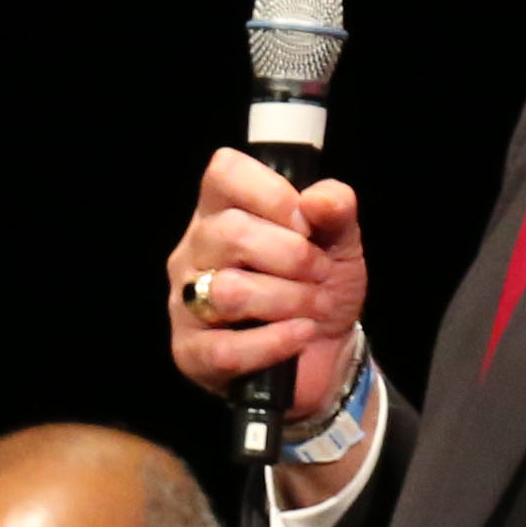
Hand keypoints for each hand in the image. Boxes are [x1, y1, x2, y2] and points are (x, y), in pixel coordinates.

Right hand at [166, 148, 368, 419]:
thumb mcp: (339, 241)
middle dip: (292, 256)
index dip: (271, 193)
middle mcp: (195, 249)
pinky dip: (275, 342)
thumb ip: (336, 209)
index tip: (306, 224)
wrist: (325, 353)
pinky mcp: (190, 352)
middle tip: (321, 274)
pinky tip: (301, 336)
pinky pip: (227, 348)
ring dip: (288, 300)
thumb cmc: (320, 286)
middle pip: (230, 233)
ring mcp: (186, 301)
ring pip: (228, 291)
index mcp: (223, 209)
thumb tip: (320, 200)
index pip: (224, 173)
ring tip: (315, 306)